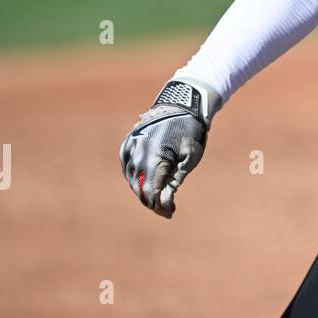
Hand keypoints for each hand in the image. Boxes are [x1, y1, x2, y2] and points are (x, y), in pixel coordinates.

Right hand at [119, 78, 217, 218]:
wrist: (181, 104)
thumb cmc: (190, 131)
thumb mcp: (190, 157)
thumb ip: (175, 180)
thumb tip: (164, 202)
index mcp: (154, 158)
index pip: (151, 192)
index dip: (160, 206)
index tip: (170, 213)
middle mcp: (137, 154)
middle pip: (139, 188)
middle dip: (152, 201)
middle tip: (167, 209)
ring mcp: (130, 147)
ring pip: (132, 179)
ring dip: (144, 190)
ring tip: (160, 196)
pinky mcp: (127, 144)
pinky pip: (127, 167)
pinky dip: (136, 177)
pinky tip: (148, 182)